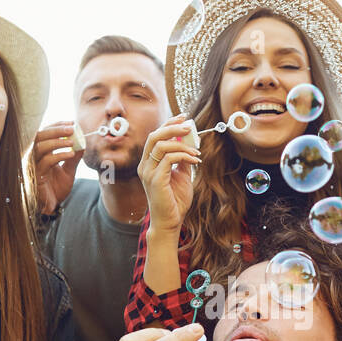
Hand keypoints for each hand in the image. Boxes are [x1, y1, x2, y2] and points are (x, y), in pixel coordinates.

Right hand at [30, 121, 80, 213]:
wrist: (52, 206)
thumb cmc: (57, 189)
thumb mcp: (69, 171)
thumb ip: (74, 158)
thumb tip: (82, 144)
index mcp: (41, 153)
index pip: (45, 133)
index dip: (57, 126)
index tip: (71, 123)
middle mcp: (34, 157)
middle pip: (39, 136)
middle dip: (56, 130)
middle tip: (72, 128)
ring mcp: (33, 166)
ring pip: (40, 147)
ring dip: (57, 142)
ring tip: (72, 142)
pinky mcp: (35, 176)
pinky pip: (46, 162)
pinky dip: (58, 156)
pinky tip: (70, 155)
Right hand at [137, 113, 200, 231]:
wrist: (170, 222)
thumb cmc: (175, 201)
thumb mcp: (182, 175)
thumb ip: (182, 160)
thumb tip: (190, 143)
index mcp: (148, 163)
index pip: (155, 137)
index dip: (168, 124)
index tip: (184, 118)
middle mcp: (144, 165)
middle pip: (154, 136)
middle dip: (172, 127)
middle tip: (189, 126)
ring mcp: (148, 172)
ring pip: (161, 145)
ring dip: (182, 144)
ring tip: (196, 152)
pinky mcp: (155, 180)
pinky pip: (169, 159)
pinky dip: (184, 155)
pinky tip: (195, 161)